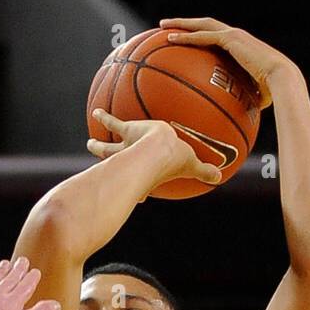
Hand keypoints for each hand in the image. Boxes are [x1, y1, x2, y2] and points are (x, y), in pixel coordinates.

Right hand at [87, 108, 221, 185]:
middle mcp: (132, 164)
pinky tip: (96, 111)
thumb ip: (204, 170)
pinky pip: (113, 123)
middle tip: (107, 171)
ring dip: (99, 147)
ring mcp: (126, 149)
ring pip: (108, 149)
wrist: (159, 148)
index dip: (143, 192)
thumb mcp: (192, 164)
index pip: (143, 187)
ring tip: (90, 143)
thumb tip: (220, 177)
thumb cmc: (175, 160)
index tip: (141, 197)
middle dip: (114, 169)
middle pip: (121, 167)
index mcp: (147, 174)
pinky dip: (104, 117)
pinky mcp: (127, 131)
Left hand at [158, 17, 295, 108]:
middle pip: (206, 25)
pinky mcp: (232, 39)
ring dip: (182, 24)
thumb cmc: (271, 92)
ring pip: (202, 25)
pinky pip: (204, 36)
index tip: (186, 37)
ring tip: (163, 26)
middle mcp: (236, 36)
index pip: (216, 36)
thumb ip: (241, 100)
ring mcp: (234, 35)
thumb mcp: (252, 95)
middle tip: (166, 26)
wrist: (282, 80)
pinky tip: (171, 39)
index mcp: (241, 46)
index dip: (201, 34)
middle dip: (186, 23)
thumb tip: (235, 120)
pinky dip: (187, 36)